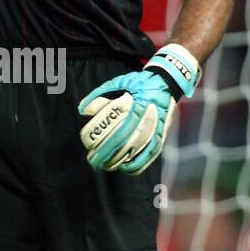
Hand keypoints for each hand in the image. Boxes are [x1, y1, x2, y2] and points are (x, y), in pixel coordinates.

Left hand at [78, 43, 200, 174]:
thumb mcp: (119, 82)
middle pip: (128, 144)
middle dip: (109, 156)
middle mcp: (149, 119)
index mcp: (138, 105)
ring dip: (123, 162)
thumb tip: (82, 110)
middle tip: (95, 162)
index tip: (90, 149)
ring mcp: (158, 129)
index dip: (105, 143)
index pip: (120, 130)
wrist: (166, 81)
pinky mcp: (162, 135)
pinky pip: (152, 154)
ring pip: (140, 152)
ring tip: (107, 166)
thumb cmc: (139, 82)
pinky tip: (126, 168)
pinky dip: (139, 164)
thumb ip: (99, 94)